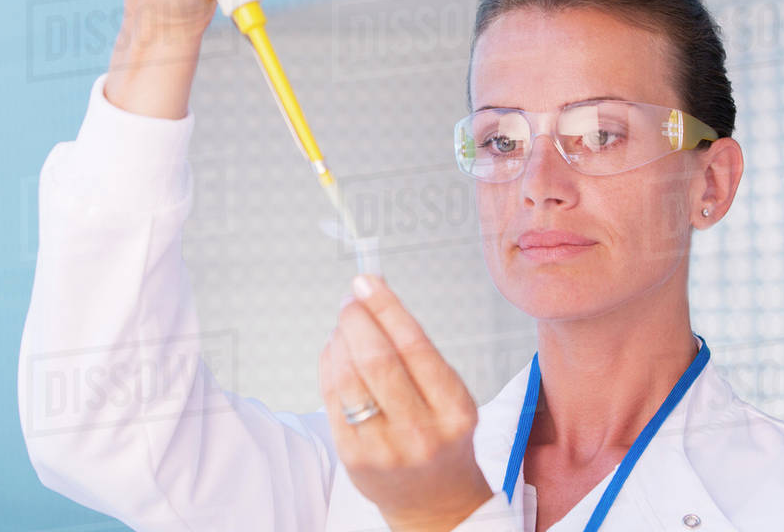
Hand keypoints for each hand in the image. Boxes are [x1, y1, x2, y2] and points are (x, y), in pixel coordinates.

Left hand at [320, 274, 495, 531]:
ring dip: (339, 340)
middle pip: (376, 360)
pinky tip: (335, 353)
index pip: (414, 345)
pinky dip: (329, 365)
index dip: (386, 306)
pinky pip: (331, 399)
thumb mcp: (449, 395)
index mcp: (454, 409)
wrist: (435, 502)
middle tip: (351, 302)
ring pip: (348, 378)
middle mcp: (421, 432)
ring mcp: (384, 448)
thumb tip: (375, 296)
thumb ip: (416, 351)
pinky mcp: (353, 458)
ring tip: (344, 327)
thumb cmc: (442, 437)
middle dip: (356, 320)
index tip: (367, 281)